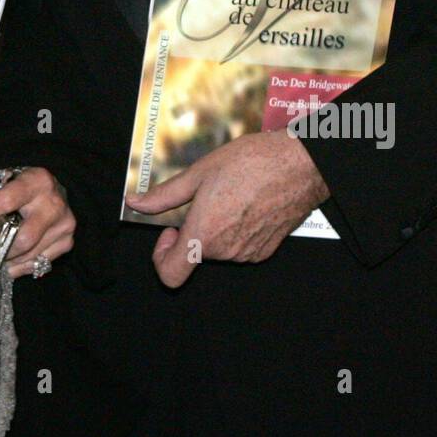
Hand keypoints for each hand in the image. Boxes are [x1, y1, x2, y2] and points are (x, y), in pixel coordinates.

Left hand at [0, 167, 74, 277]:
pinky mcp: (67, 241)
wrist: (48, 190)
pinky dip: (20, 266)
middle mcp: (55, 202)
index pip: (7, 200)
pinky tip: (12, 258)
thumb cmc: (20, 187)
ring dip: (8, 259)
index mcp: (37, 181)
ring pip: (30, 254)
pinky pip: (39, 263)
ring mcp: (64, 224)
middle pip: (23, 237)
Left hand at [123, 127, 328, 288]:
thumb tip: (136, 202)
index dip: (161, 257)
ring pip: (218, 248)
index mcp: (205, 233)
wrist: (300, 165)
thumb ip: (164, 195)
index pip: (170, 274)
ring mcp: (248, 253)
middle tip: (205, 196)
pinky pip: (239, 247)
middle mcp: (226, 251)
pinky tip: (246, 202)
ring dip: (216, 227)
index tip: (169, 231)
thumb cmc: (252, 163)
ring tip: (229, 194)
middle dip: (194, 227)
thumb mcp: (200, 172)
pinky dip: (236, 229)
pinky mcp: (265, 250)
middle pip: (196, 252)